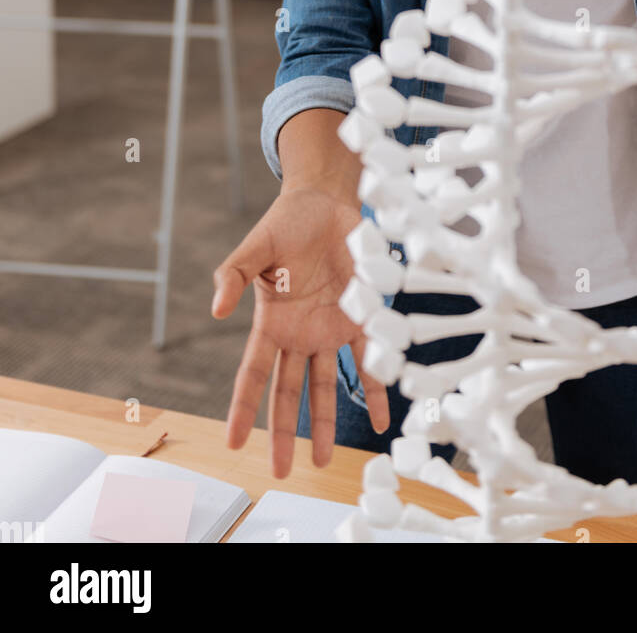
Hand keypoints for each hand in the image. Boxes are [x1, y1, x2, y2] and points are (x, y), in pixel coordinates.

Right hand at [212, 186, 389, 476]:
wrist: (324, 203)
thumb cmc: (284, 225)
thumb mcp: (252, 249)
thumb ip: (231, 276)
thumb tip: (216, 310)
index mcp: (269, 322)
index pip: (252, 374)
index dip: (242, 408)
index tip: (232, 442)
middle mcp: (298, 334)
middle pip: (288, 392)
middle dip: (284, 432)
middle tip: (281, 471)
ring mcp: (328, 330)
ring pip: (324, 386)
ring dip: (325, 423)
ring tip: (324, 460)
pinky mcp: (359, 318)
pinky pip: (368, 361)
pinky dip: (376, 390)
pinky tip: (383, 419)